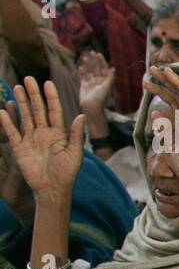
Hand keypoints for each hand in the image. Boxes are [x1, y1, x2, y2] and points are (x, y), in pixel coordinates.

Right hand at [0, 77, 86, 203]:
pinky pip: (12, 133)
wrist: (53, 189)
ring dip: (21, 103)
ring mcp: (31, 139)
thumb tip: (81, 115)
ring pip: (25, 117)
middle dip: (33, 94)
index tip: (47, 83)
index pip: (54, 111)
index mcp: (59, 133)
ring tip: (17, 87)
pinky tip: (3, 111)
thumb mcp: (75, 154)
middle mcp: (44, 133)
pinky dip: (7, 123)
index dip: (51, 97)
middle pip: (38, 110)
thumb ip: (75, 134)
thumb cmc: (67, 173)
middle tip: (28, 79)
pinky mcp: (20, 148)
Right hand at [77, 50, 115, 114]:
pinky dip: (81, 71)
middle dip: (94, 60)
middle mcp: (98, 81)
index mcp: (105, 80)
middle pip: (96, 68)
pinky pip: (83, 76)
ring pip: (89, 71)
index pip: (103, 68)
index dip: (101, 61)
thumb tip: (113, 68)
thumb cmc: (100, 98)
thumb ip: (110, 77)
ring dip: (87, 64)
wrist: (91, 107)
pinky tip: (80, 66)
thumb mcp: (106, 87)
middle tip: (91, 51)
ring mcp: (91, 83)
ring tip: (85, 57)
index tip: (98, 53)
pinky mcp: (84, 85)